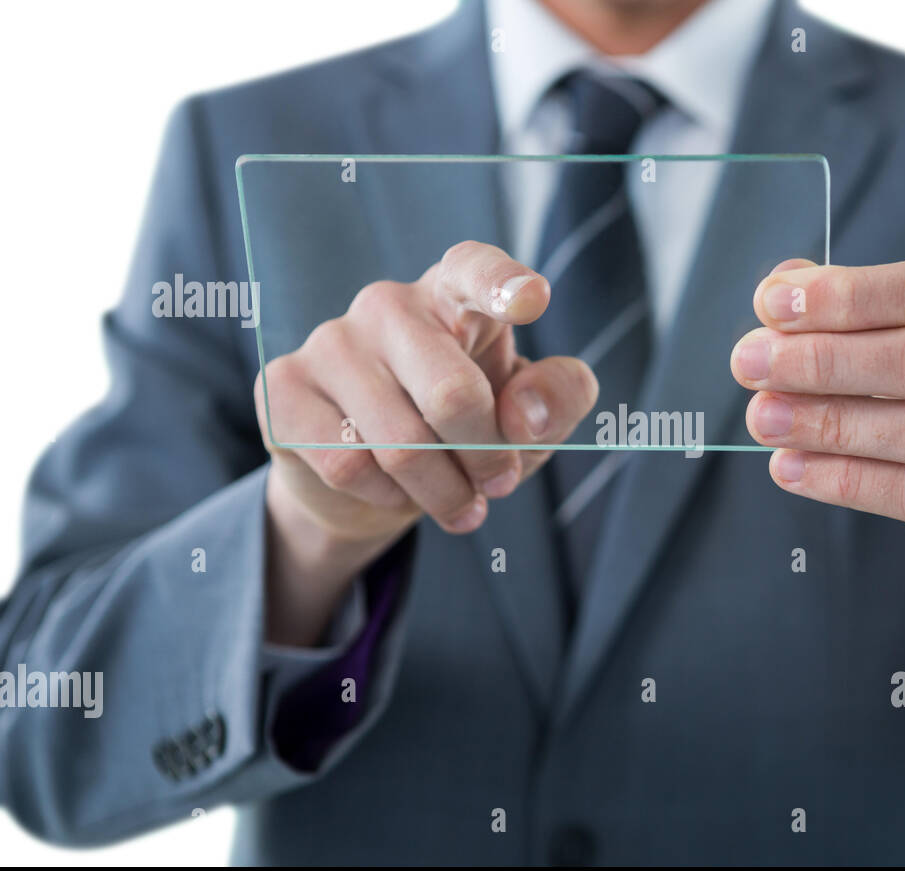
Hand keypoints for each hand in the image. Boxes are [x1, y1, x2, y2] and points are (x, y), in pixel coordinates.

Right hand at [255, 240, 597, 644]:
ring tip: (456, 500)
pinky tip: (393, 491)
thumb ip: (557, 400)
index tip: (533, 299)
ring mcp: (330, 341)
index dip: (502, 284)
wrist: (376, 484)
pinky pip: (347, 465)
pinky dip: (387, 498)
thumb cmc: (467, 432)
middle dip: (488, 459)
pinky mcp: (282, 387)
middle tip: (499, 485)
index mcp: (454, 295)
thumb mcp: (531, 419)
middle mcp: (388, 304)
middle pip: (452, 395)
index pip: (474, 271)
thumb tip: (526, 415)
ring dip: (444, 493)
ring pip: (401, 445)